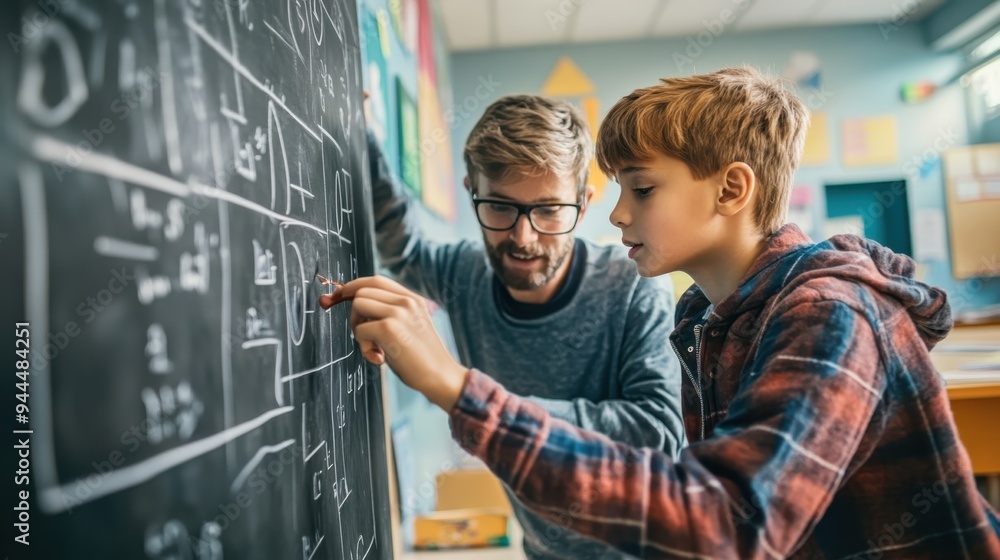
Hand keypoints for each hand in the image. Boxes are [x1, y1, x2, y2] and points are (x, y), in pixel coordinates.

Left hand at [318, 276, 468, 410]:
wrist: (440, 376)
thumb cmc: (421, 358)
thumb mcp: (410, 326)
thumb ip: (389, 313)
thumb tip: (353, 303)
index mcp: (413, 298)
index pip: (375, 281)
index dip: (352, 287)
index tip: (336, 297)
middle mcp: (406, 301)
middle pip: (362, 291)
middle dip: (354, 314)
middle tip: (363, 336)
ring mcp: (398, 312)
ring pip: (357, 306)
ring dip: (357, 329)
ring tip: (373, 347)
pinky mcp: (389, 328)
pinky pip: (359, 330)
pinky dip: (363, 347)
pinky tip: (379, 358)